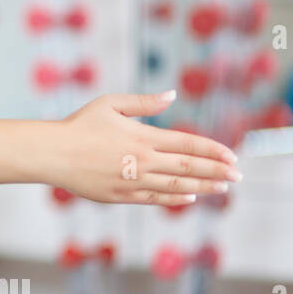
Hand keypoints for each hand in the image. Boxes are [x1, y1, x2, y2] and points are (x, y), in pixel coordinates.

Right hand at [52, 91, 240, 204]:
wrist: (53, 153)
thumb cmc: (79, 124)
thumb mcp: (110, 103)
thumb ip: (144, 102)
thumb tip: (172, 95)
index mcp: (143, 136)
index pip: (189, 143)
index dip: (214, 150)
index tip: (233, 155)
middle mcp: (143, 160)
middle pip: (189, 166)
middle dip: (217, 170)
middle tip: (239, 175)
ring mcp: (134, 180)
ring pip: (177, 185)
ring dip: (203, 186)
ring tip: (223, 187)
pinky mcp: (121, 195)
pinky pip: (155, 198)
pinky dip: (175, 198)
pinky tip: (190, 196)